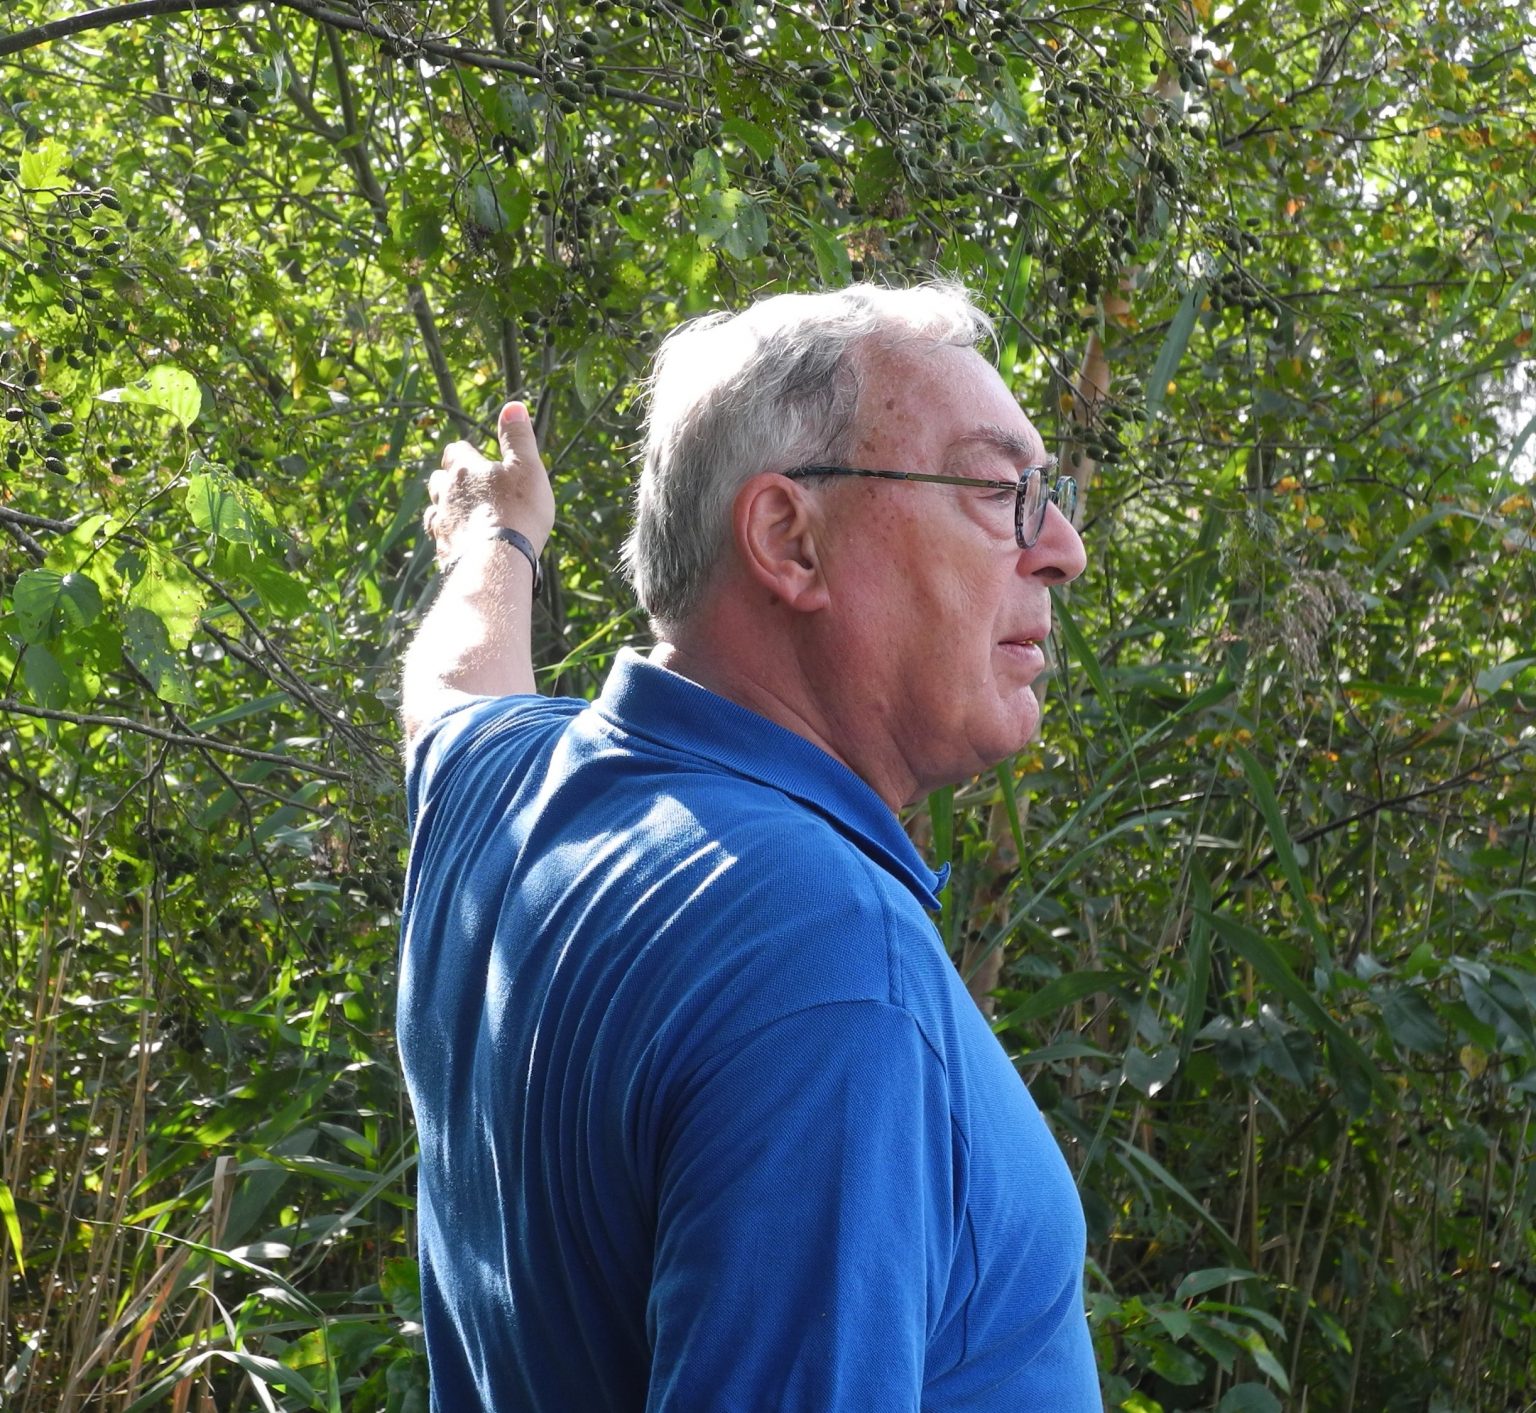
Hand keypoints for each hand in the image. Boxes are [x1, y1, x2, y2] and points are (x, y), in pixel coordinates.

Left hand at [426, 402, 555, 567]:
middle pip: (440, 479)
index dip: (466, 453)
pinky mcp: (443, 550)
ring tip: (463, 514)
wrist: (497, 561)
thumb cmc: (518, 512)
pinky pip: (439, 537)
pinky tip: (460, 541)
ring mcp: (442, 523)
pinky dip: (448, 535)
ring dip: (446, 507)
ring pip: (436, 508)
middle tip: (471, 487)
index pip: (456, 451)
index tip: (477, 458)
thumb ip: (518, 438)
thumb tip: (513, 405)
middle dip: (451, 480)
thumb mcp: (528, 469)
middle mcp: (446, 494)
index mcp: (466, 470)